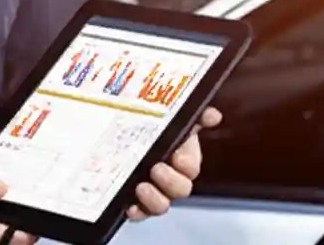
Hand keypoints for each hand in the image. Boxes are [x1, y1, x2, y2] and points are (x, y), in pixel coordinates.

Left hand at [127, 107, 222, 221]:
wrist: (110, 129)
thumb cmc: (141, 120)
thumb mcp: (165, 110)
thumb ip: (191, 113)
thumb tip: (213, 115)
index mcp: (179, 153)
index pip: (191, 165)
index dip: (187, 163)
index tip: (178, 158)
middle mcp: (169, 174)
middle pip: (181, 188)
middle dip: (171, 181)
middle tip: (156, 169)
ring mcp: (153, 190)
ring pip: (162, 205)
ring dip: (155, 199)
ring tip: (140, 187)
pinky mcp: (135, 202)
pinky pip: (140, 213)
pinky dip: (136, 212)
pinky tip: (129, 207)